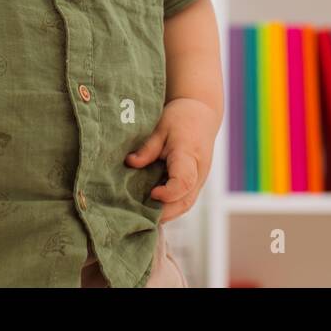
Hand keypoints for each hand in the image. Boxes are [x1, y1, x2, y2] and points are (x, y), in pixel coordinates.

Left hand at [125, 98, 220, 222]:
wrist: (201, 115)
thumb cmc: (180, 119)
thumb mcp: (160, 127)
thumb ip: (147, 148)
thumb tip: (130, 163)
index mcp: (189, 155)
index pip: (183, 181)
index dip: (168, 193)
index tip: (152, 193)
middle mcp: (199, 171)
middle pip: (186, 201)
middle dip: (165, 212)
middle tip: (141, 215)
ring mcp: (200, 179)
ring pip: (186, 204)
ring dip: (167, 213)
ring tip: (145, 215)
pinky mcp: (197, 183)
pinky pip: (185, 200)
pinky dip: (170, 207)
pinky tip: (153, 208)